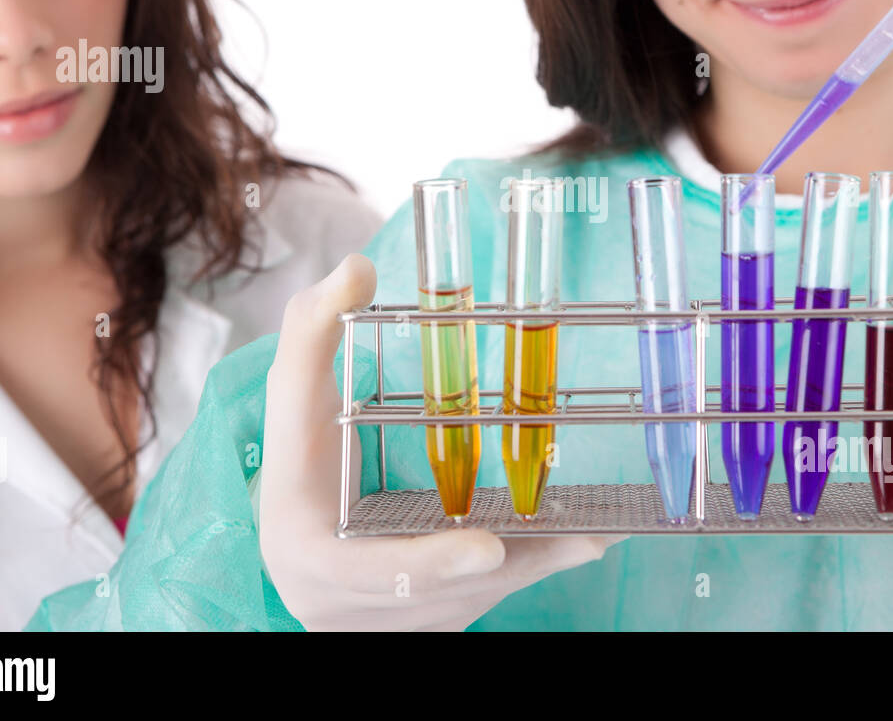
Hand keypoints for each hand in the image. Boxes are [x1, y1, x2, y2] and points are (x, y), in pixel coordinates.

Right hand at [258, 253, 623, 629]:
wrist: (299, 536)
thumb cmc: (298, 458)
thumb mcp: (295, 393)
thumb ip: (315, 329)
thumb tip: (357, 267)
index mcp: (308, 553)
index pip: (363, 570)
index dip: (425, 564)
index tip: (488, 548)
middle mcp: (341, 607)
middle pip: (438, 594)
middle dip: (512, 566)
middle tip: (582, 535)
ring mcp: (383, 626)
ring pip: (468, 602)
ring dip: (534, 569)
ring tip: (597, 533)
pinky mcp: (419, 624)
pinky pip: (480, 602)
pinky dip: (531, 569)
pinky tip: (585, 539)